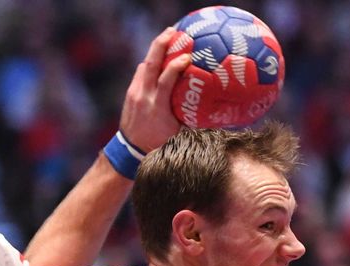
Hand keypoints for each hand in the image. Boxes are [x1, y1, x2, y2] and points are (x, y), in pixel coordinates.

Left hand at [119, 27, 188, 152]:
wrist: (130, 149)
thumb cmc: (158, 143)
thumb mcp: (178, 135)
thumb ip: (194, 123)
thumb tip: (219, 117)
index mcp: (157, 106)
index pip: (165, 81)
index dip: (175, 66)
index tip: (187, 56)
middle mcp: (143, 96)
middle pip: (150, 64)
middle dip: (160, 45)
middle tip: (173, 31)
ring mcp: (135, 92)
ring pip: (145, 65)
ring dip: (156, 50)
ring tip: (168, 37)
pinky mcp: (130, 91)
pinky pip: (141, 72)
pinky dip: (151, 62)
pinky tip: (160, 57)